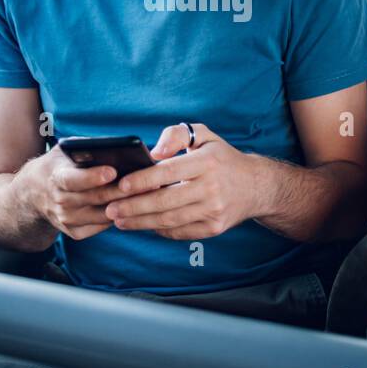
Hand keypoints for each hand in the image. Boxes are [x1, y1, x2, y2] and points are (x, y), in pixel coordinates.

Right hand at [13, 146, 135, 240]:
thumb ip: (84, 148)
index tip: (112, 171)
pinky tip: (133, 207)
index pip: (74, 179)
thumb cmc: (58, 166)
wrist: (33, 194)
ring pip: (102, 215)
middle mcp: (59, 201)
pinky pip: (101, 227)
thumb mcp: (63, 152)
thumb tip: (116, 147)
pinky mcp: (74, 232)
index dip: (92, 176)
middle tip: (146, 183)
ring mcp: (66, 219)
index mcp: (56, 178)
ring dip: (126, 206)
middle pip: (95, 198)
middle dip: (121, 191)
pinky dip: (117, 217)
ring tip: (147, 195)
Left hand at [104, 124, 258, 239]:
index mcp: (207, 162)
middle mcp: (211, 188)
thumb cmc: (222, 158)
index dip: (142, 180)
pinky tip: (143, 225)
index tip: (120, 186)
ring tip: (119, 220)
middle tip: (110, 209)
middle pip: (165, 201)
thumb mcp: (204, 135)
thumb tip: (153, 153)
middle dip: (133, 207)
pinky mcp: (214, 228)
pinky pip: (180, 232)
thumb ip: (176, 135)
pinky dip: (159, 230)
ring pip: (169, 220)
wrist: (256, 186)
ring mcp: (214, 211)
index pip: (168, 172)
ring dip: (140, 222)